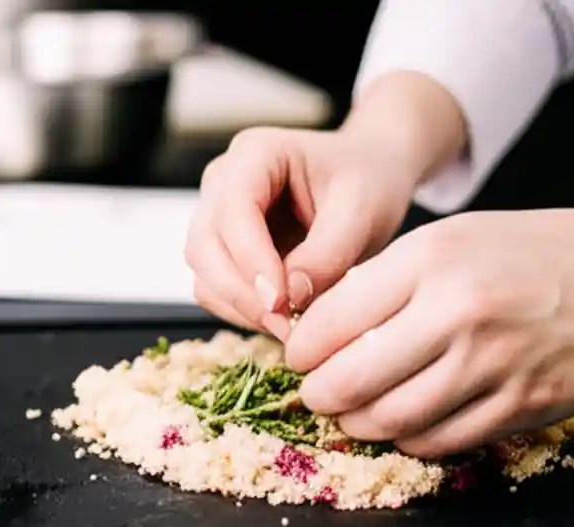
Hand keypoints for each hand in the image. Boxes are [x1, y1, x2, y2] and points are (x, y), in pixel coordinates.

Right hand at [183, 72, 468, 338]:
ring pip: (202, 269)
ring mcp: (217, 214)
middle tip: (284, 324)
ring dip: (238, 305)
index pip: (234, 208)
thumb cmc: (368, 182)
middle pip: (204, 243)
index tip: (281, 299)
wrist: (370, 179)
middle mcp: (224, 181)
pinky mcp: (222, 248)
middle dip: (240, 291)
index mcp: (256, 153)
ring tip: (288, 325)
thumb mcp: (362, 212)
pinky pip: (213, 286)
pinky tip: (279, 318)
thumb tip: (290, 298)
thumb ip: (327, 254)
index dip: (251, 258)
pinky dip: (239, 310)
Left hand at [286, 207, 573, 456]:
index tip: (299, 357)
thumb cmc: (535, 253)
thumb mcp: (452, 239)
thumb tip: (317, 329)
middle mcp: (458, 311)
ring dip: (358, 426)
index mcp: (430, 259)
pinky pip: (439, 442)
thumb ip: (386, 280)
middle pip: (348, 379)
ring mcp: (492, 364)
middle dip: (318, 397)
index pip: (329, 320)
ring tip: (353, 413)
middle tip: (316, 395)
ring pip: (389, 420)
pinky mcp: (521, 407)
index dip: (300, 350)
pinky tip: (405, 424)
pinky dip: (408, 440)